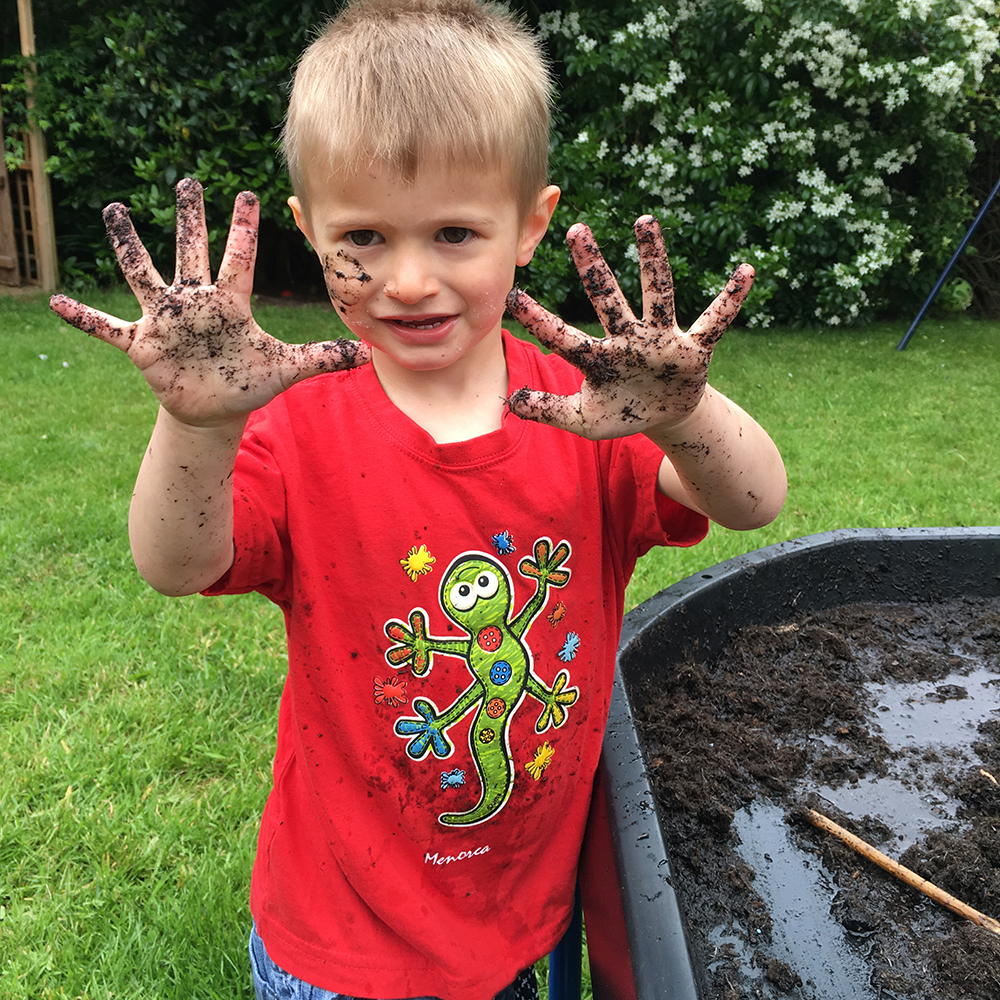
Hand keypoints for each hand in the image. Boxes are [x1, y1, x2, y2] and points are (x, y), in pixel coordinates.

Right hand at [50, 178, 369, 426]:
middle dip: (188, 218)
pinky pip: (107, 328)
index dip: (242, 227)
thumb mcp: (289, 369)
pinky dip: (85, 318)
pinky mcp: (143, 345)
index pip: (239, 257)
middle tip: (186, 181)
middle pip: (190, 251)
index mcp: (230, 303)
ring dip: (128, 246)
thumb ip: (325, 358)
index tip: (246, 192)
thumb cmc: (248, 383)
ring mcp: (166, 320)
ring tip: (113, 211)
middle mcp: (196, 302)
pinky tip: (57, 303)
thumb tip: (371, 356)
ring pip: (143, 275)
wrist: (215, 409)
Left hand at [505, 215, 752, 439]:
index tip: (511, 296)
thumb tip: (510, 401)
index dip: (538, 320)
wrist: (665, 418)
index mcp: (599, 359)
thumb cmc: (622, 413)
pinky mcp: (692, 349)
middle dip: (591, 267)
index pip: (563, 336)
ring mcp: (661, 340)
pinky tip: (745, 273)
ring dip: (652, 259)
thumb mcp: (583, 421)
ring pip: (656, 293)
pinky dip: (731, 300)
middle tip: (575, 230)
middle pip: (607, 298)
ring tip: (644, 222)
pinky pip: (715, 321)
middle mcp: (628, 340)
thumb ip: (549, 411)